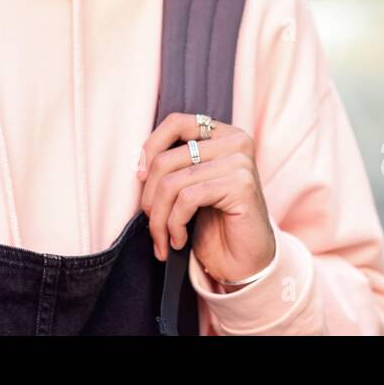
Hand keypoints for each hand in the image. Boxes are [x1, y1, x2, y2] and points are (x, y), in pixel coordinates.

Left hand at [137, 112, 275, 286]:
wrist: (245, 262)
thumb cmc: (216, 225)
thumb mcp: (191, 187)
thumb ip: (174, 166)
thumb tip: (138, 162)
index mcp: (223, 134)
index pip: (176, 122)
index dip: (150, 147)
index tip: (140, 177)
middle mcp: (235, 141)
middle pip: (167, 159)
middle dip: (149, 198)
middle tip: (152, 224)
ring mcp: (240, 161)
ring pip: (173, 182)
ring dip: (159, 219)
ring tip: (163, 239)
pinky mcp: (241, 184)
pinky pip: (187, 198)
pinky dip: (174, 224)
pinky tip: (179, 241)